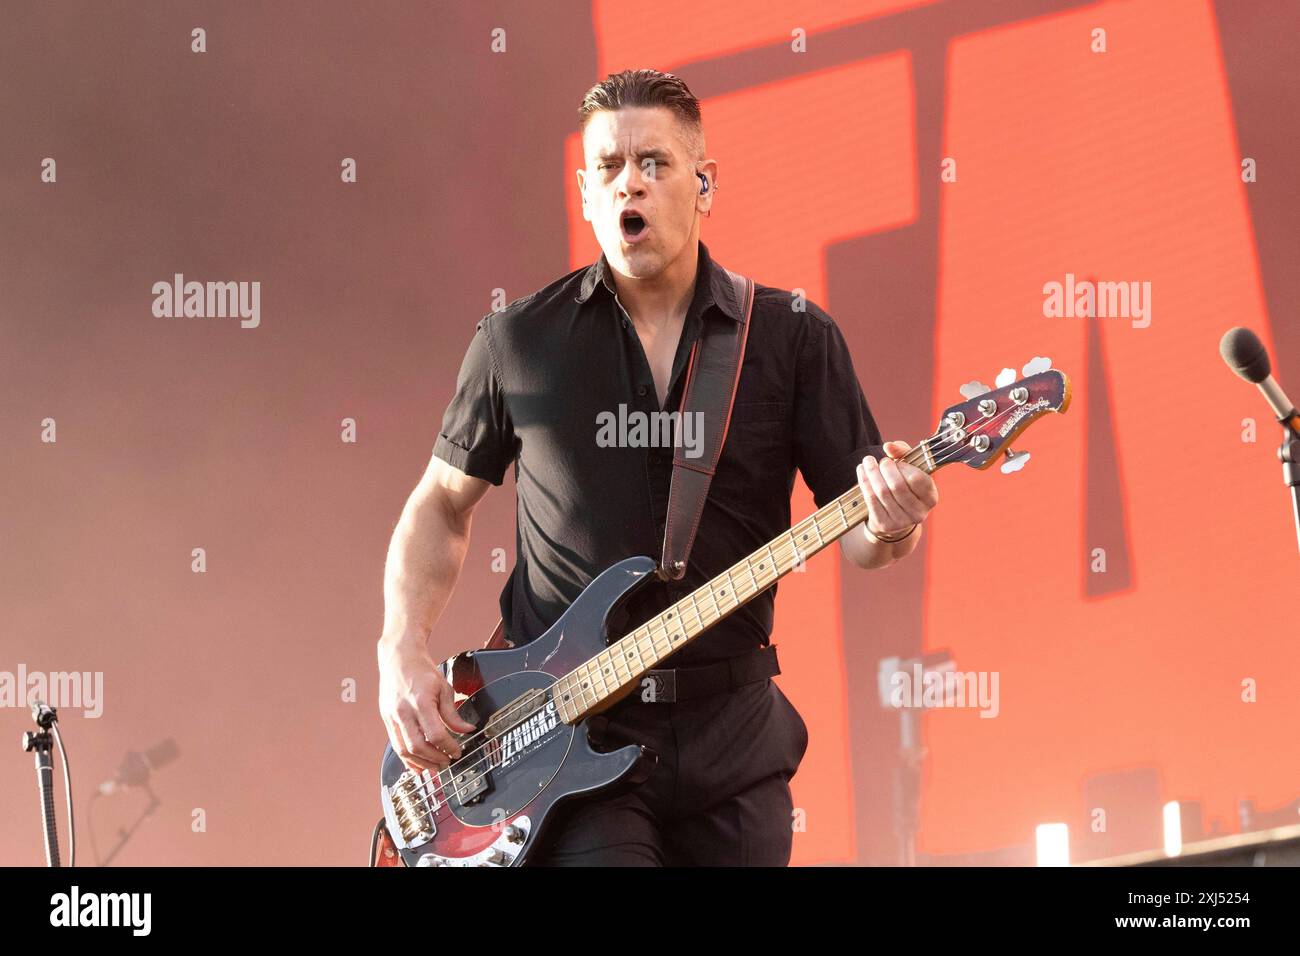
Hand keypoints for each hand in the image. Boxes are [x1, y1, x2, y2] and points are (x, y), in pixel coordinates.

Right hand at [378, 640, 476, 773]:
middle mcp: (403, 711)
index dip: (448, 747)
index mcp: (420, 701)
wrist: (399, 658)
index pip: (435, 734)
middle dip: (434, 759)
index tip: (457, 751)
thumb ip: (453, 713)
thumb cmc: (421, 671)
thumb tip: (466, 730)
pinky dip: (406, 758)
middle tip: (446, 763)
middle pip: (417, 746)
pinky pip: (395, 745)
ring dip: (420, 763)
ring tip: (434, 767)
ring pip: (403, 750)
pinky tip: (417, 765)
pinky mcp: (386, 720)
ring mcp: (392, 717)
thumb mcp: (444, 688)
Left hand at [857, 440, 938, 539]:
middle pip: (897, 485)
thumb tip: (889, 446)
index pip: (917, 479)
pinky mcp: (884, 524)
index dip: (903, 466)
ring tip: (867, 462)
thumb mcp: (910, 468)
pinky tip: (861, 471)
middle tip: (881, 461)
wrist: (894, 517)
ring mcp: (901, 521)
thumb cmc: (904, 486)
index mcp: (930, 498)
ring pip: (882, 491)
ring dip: (872, 472)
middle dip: (885, 468)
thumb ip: (903, 452)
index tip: (895, 460)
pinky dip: (864, 482)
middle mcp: (919, 512)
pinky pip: (871, 499)